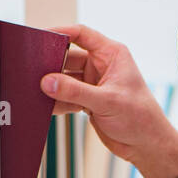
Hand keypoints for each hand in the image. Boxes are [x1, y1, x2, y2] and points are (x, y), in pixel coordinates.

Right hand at [40, 24, 177, 177]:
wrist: (146, 145)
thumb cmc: (140, 117)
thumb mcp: (107, 101)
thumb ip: (75, 91)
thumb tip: (48, 82)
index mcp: (112, 55)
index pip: (82, 35)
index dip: (61, 32)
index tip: (41, 37)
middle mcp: (101, 66)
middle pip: (68, 57)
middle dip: (51, 65)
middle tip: (31, 70)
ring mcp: (93, 83)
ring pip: (64, 79)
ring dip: (51, 86)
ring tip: (34, 90)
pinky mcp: (87, 100)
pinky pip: (65, 96)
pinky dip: (55, 101)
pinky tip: (44, 106)